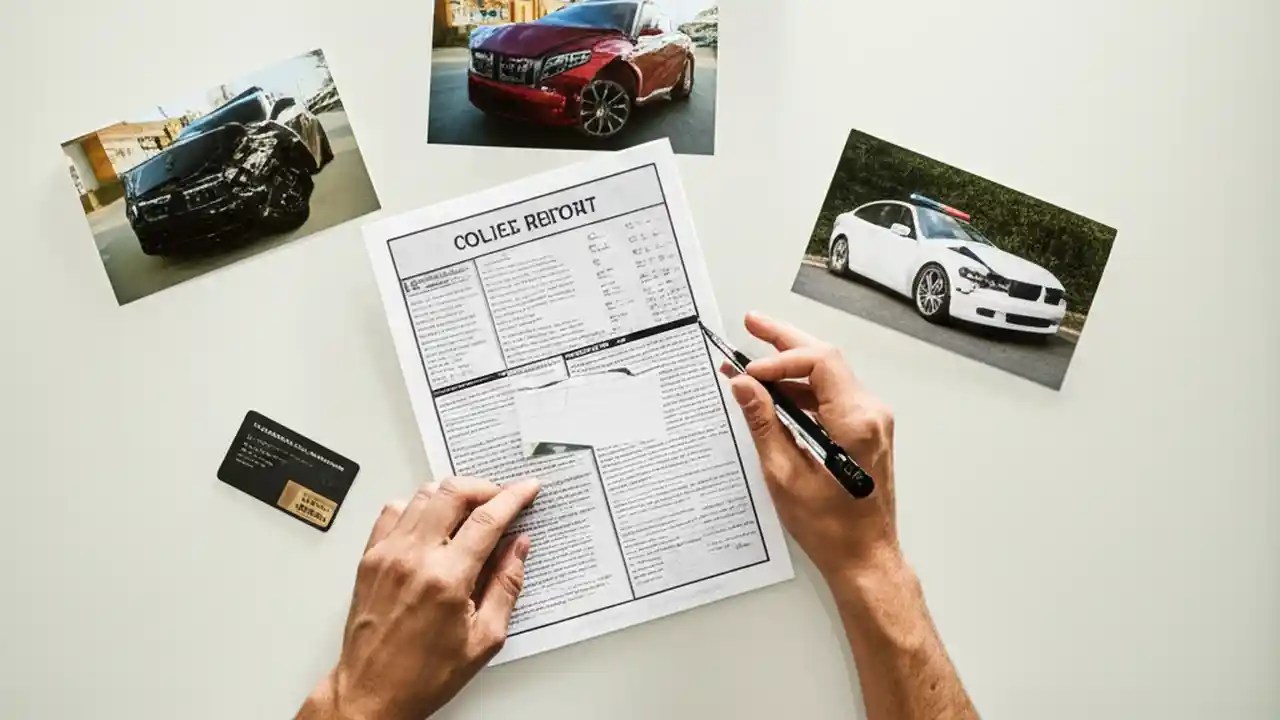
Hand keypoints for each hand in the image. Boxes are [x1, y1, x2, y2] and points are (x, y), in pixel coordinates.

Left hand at [299, 476, 539, 719]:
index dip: (514, 497)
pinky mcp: (370, 558)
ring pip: (423, 495)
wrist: (371, 692)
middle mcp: (414, 558)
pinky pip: (393, 511)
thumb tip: (519, 548)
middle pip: (453, 492)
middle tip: (500, 497)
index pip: (488, 519)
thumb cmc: (423, 675)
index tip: (528, 488)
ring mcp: (387, 554)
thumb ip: (506, 585)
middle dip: (484, 487)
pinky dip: (417, 506)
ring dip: (452, 494)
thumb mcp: (484, 638)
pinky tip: (431, 522)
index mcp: (447, 579)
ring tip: (469, 509)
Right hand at [722, 312, 897, 577]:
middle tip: (751, 324)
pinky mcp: (864, 431)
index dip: (780, 359)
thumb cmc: (831, 527)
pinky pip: (831, 397)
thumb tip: (744, 385)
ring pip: (827, 376)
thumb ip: (764, 423)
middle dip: (785, 341)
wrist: (865, 557)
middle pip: (825, 359)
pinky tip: (773, 394)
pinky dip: (801, 391)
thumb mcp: (785, 474)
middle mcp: (870, 413)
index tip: (748, 371)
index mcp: (856, 420)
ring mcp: (871, 421)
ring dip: (790, 368)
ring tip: (751, 363)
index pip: (819, 363)